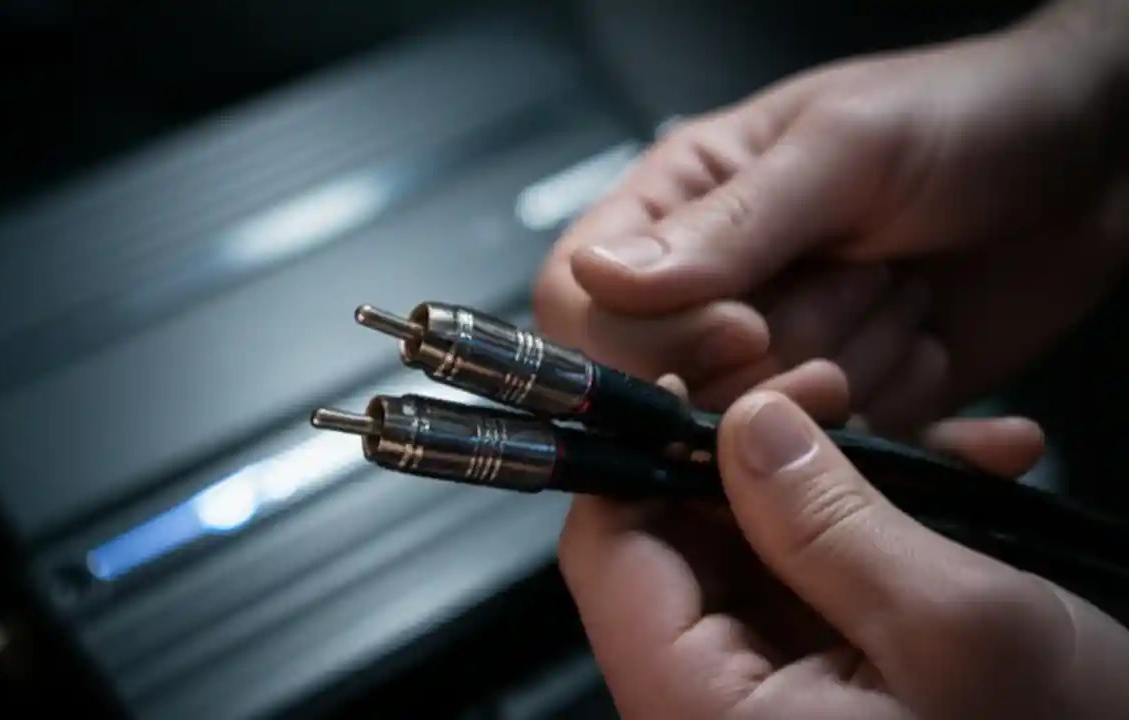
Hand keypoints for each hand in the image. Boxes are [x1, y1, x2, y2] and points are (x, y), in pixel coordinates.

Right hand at [535, 1, 1128, 432]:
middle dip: (781, 360)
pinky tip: (968, 395)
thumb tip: (600, 279)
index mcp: (678, 209)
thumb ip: (727, 228)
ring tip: (910, 297)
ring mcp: (781, 359)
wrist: (1092, 163)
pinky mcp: (851, 411)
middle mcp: (714, 292)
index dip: (650, 345)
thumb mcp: (843, 151)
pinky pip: (848, 467)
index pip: (588, 307)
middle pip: (675, 390)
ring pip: (760, 441)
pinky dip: (920, 445)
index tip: (747, 330)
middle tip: (865, 288)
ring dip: (860, 387)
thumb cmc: (964, 116)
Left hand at [560, 382, 1128, 718]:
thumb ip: (831, 520)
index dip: (645, 451)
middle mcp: (715, 705)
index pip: (607, 551)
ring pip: (763, 547)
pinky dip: (888, 528)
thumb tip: (744, 424)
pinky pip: (824, 580)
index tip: (712, 383)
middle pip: (683, 540)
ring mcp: (775, 694)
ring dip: (847, 481)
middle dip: (763, 454)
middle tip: (840, 388)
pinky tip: (978, 476)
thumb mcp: (957, 629)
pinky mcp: (832, 684)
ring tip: (945, 436)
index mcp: (702, 709)